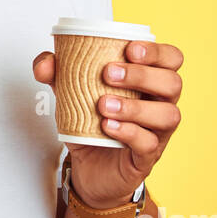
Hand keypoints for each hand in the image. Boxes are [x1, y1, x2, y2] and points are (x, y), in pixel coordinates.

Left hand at [32, 40, 183, 207]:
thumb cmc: (91, 125)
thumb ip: (58, 74)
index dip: (157, 51)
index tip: (130, 48)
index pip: (171, 59)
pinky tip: (107, 127)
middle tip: (108, 74)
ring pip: (167, 115)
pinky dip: (129, 132)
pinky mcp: (146, 158)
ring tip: (103, 104)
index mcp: (150, 83)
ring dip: (135, 106)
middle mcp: (160, 105)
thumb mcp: (72, 95)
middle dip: (142, 75)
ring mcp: (157, 133)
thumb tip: (44, 64)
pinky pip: (149, 144)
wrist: (88, 169)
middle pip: (172, 83)